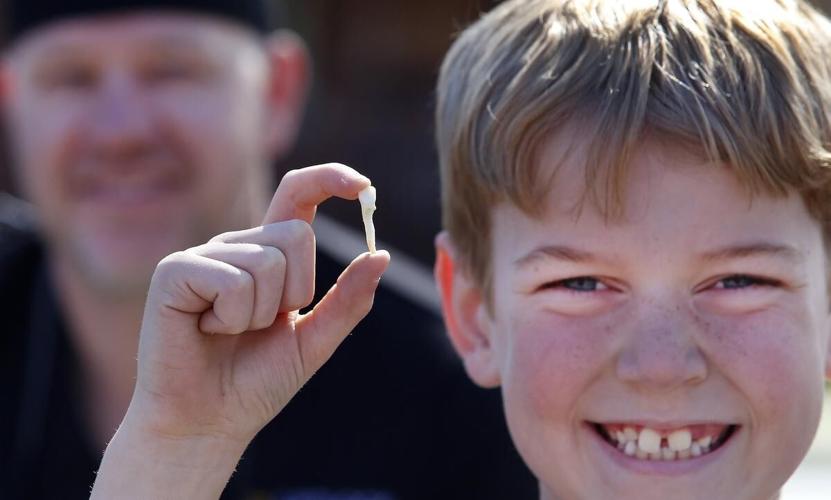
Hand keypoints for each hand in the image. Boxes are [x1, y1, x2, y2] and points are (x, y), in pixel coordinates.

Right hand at [127, 163, 389, 444]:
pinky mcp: (174, 271)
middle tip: (262, 325)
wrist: (206, 422)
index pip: (298, 196)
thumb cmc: (255, 381)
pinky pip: (232, 280)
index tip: (364, 187)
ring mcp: (203, 255)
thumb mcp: (314, 340)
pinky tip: (207, 331)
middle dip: (295, 292)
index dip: (329, 179)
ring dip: (260, 314)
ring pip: (267, 261)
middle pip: (297, 235)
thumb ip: (347, 300)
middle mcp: (236, 246)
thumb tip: (381, 255)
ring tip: (230, 332)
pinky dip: (231, 317)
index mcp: (268, 254)